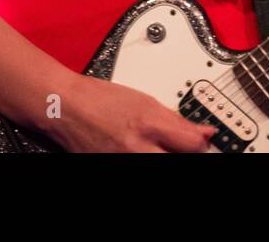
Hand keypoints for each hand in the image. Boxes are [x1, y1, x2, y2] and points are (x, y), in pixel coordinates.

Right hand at [44, 75, 217, 152]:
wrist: (66, 108)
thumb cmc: (100, 99)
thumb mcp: (145, 100)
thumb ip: (177, 120)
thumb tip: (203, 132)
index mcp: (148, 124)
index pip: (193, 144)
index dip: (202, 143)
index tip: (202, 141)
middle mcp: (137, 148)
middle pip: (180, 160)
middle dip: (184, 154)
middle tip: (182, 149)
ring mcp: (124, 162)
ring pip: (160, 165)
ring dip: (164, 157)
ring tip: (157, 148)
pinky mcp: (112, 168)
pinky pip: (142, 167)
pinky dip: (147, 158)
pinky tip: (144, 151)